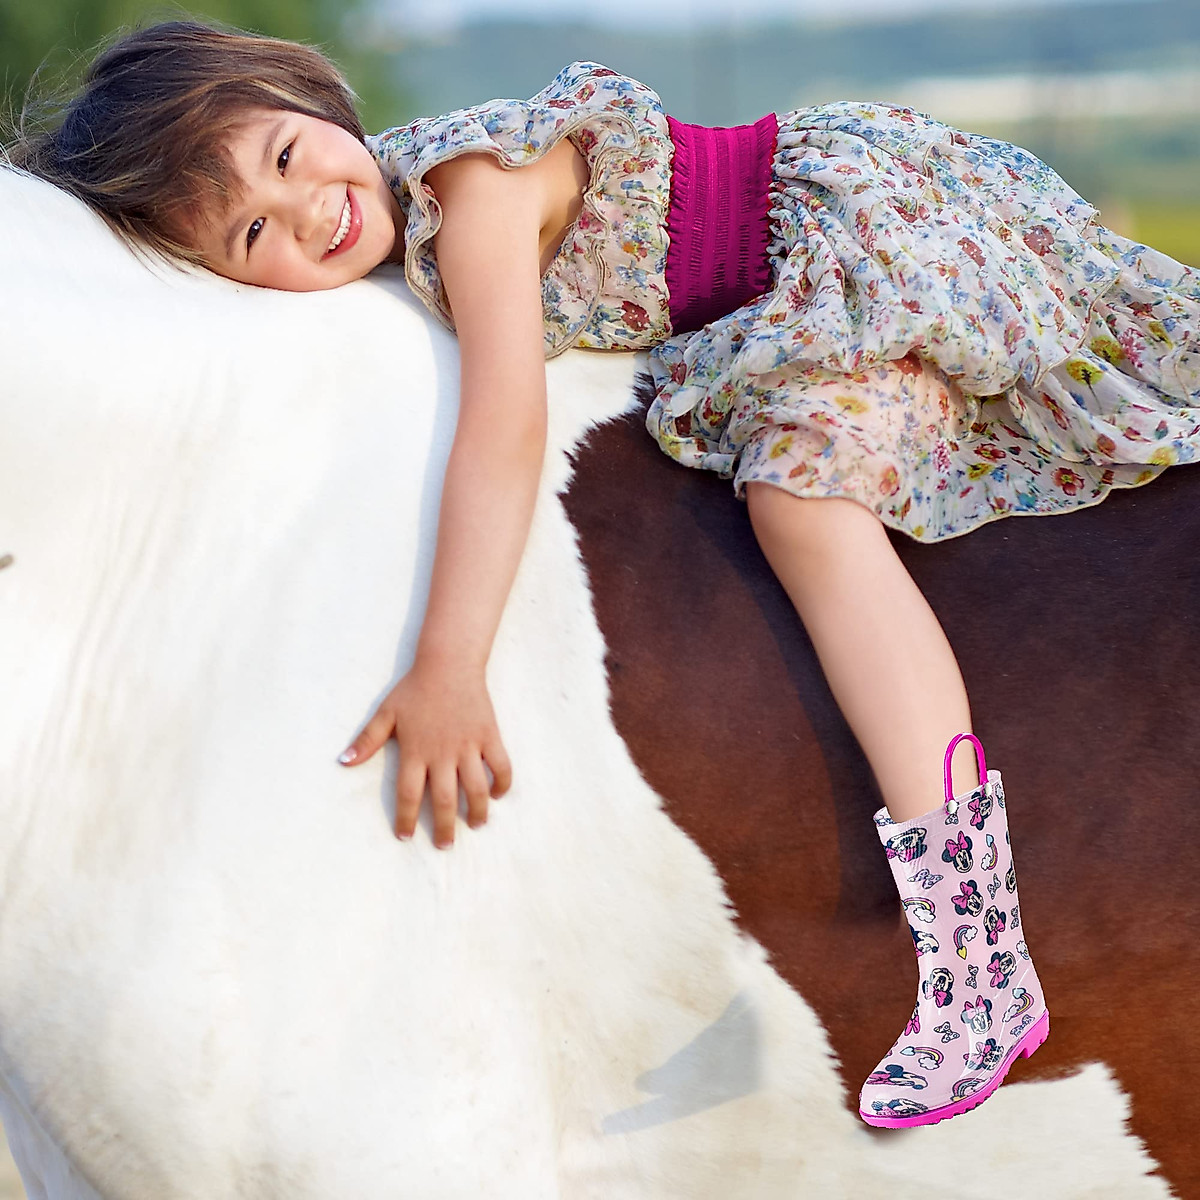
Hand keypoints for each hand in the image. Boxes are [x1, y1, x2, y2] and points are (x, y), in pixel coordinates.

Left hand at [338, 662, 511, 847]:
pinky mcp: (489, 736)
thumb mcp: (386, 713)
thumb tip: (343, 762)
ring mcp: (469, 745)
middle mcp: (443, 753)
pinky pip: (500, 765)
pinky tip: (497, 794)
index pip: (409, 794)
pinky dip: (502, 783)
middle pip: (445, 800)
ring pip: (476, 789)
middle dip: (445, 827)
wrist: (448, 663)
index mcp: (415, 750)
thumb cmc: (415, 689)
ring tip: (476, 825)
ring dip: (477, 811)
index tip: (405, 836)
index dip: (407, 818)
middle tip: (444, 845)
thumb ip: (366, 740)